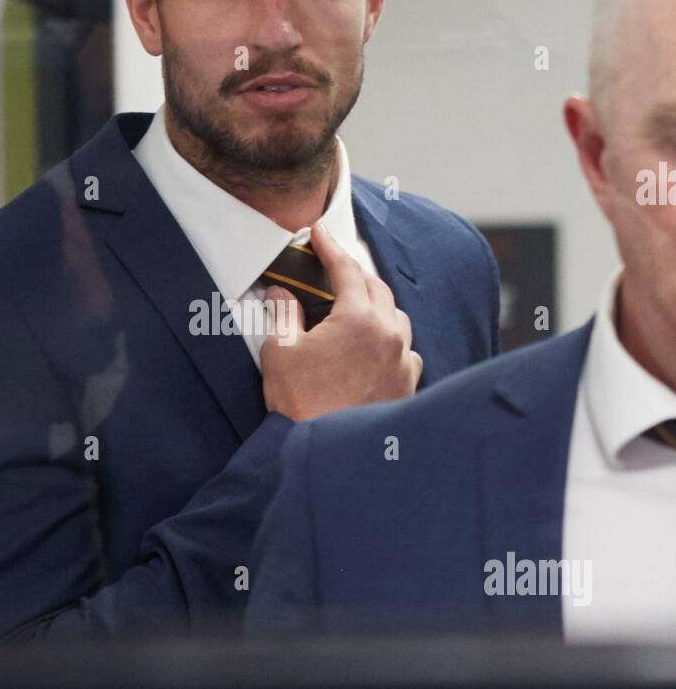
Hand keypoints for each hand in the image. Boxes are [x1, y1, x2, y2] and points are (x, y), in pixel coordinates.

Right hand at [260, 221, 422, 420]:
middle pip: (377, 289)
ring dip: (377, 307)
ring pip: (397, 319)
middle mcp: (390, 336)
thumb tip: (281, 293)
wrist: (325, 455)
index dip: (330, 247)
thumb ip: (283, 312)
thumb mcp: (280, 351)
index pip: (346, 269)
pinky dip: (392, 342)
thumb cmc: (300, 404)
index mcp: (359, 320)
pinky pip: (406, 352)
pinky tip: (377, 349)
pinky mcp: (408, 387)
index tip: (319, 233)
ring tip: (356, 309)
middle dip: (354, 275)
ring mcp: (403, 362)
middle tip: (333, 269)